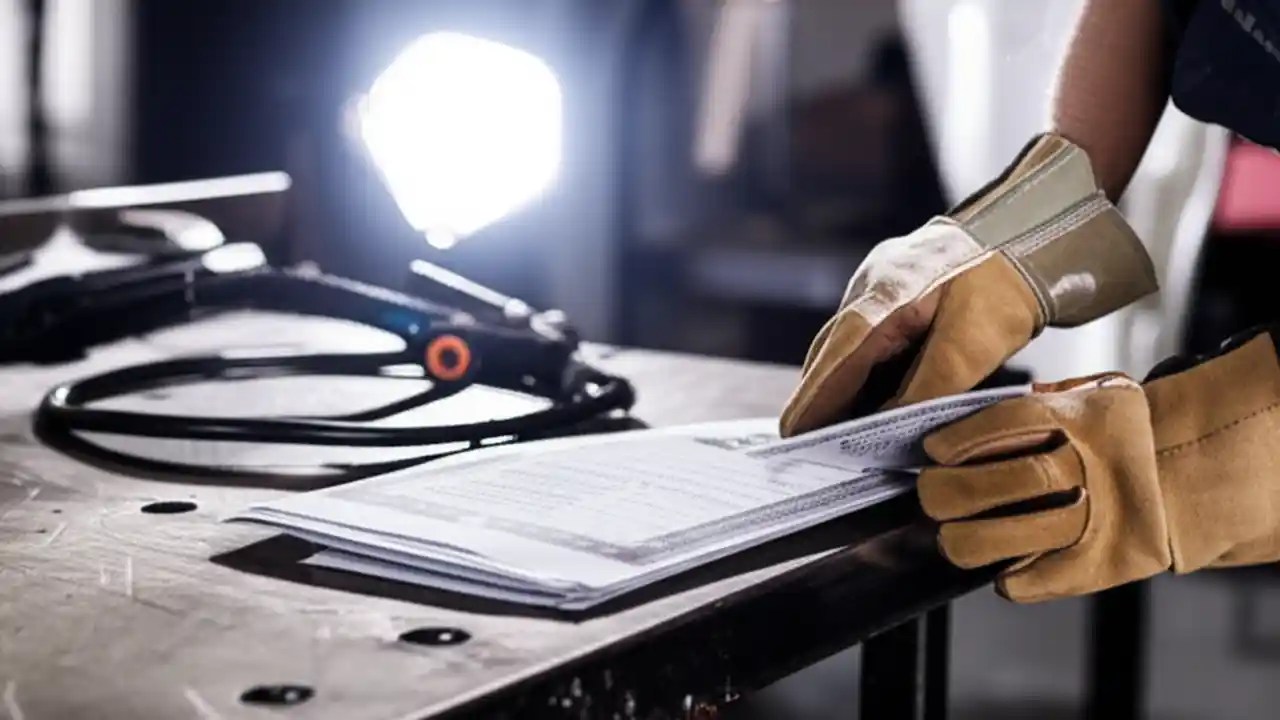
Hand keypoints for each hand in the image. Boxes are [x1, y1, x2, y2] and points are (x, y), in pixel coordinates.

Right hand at [779, 133, 1156, 436]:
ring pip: (843, 349)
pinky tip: (868, 401)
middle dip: (818, 401)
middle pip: (828, 355)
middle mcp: (867, 290)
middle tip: (809, 448)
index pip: (835, 358)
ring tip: (836, 436)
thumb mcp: (975, 343)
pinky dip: (861, 373)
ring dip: (839, 389)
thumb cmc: (1004, 282)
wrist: (1027, 231)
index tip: (793, 436)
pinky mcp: (888, 294)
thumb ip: (930, 387)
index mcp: (882, 297)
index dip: (813, 400)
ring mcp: (874, 288)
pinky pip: (863, 341)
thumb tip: (889, 426)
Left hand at [918, 332, 1279, 601]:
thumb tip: (957, 429)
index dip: (960, 440)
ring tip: (950, 532)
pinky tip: (998, 562)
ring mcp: (1089, 523)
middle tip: (932, 492)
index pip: (1005, 424)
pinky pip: (1023, 583)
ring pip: (996, 540)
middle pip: (996, 484)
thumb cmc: (1117, 435)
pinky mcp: (1093, 568)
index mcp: (1081, 421)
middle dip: (946, 491)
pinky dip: (1003, 577)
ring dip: (959, 539)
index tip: (933, 450)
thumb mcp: (1090, 396)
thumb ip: (1035, 405)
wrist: (1185, 477)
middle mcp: (1084, 470)